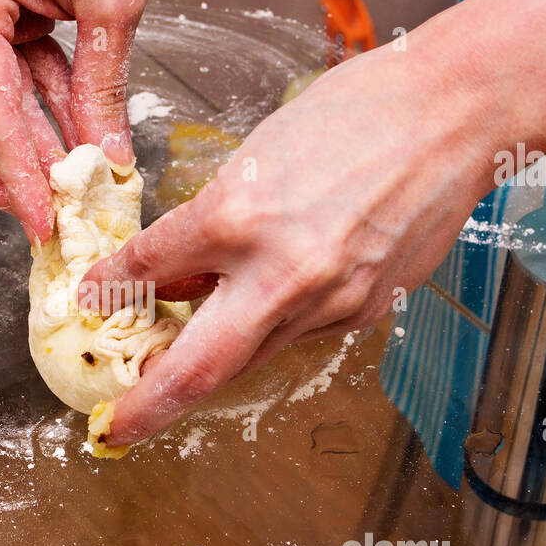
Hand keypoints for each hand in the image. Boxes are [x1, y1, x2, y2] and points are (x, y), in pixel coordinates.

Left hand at [81, 42, 502, 443]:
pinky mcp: (362, 312)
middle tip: (110, 431)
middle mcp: (279, 273)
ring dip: (206, 371)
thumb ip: (213, 221)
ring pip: (248, 358)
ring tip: (172, 372)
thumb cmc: (356, 114)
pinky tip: (257, 310)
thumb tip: (177, 273)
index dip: (112, 284)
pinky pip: (294, 336)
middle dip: (146, 409)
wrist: (454, 114)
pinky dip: (264, 331)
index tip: (91, 297)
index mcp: (237, 216)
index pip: (151, 267)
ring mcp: (328, 302)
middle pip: (197, 367)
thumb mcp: (256, 153)